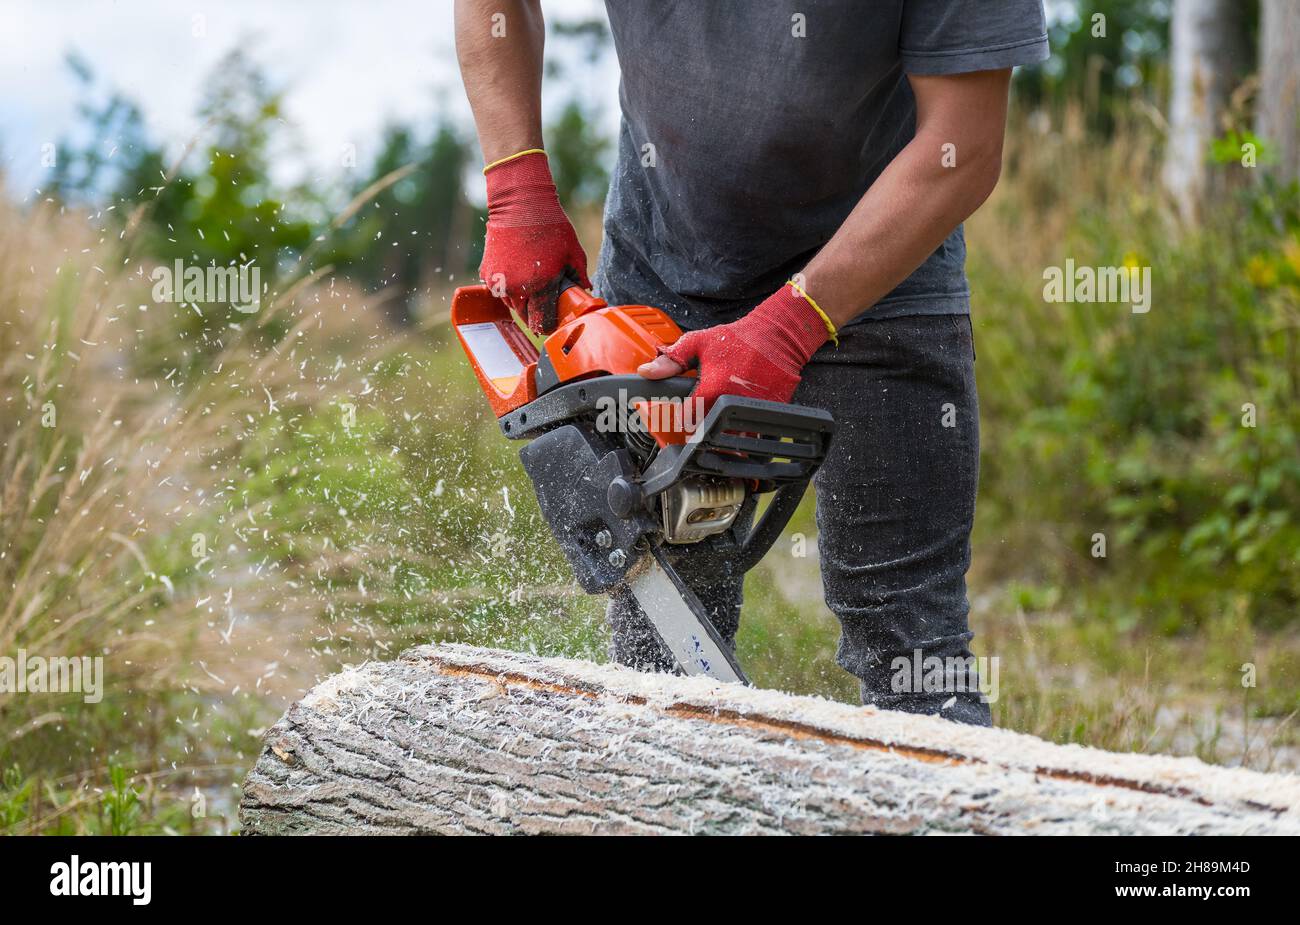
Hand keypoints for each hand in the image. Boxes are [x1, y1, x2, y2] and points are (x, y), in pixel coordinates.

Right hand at [480, 150, 590, 333]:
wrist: (519, 203)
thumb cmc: (550, 225)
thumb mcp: (573, 251)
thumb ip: (580, 275)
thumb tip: (585, 290)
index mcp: (541, 286)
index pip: (542, 321)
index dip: (548, 324)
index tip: (553, 322)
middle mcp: (518, 288)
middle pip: (525, 318)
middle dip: (535, 315)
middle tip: (545, 306)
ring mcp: (500, 282)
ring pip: (511, 306)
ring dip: (521, 302)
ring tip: (533, 288)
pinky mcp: (488, 274)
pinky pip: (500, 291)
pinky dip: (509, 289)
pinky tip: (520, 275)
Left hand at [638, 282, 832, 414]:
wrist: (777, 336)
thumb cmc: (737, 338)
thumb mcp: (699, 342)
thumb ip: (672, 361)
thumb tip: (645, 372)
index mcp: (712, 388)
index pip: (688, 420)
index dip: (681, 421)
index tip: (679, 419)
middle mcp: (732, 402)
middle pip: (708, 432)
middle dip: (700, 430)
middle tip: (697, 421)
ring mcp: (752, 410)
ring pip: (731, 436)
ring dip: (723, 433)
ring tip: (718, 422)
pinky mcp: (769, 413)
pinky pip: (754, 433)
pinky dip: (745, 431)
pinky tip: (738, 422)